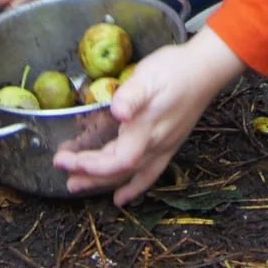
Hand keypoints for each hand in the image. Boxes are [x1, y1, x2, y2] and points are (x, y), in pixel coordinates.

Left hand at [51, 27, 246, 203]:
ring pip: (130, 175)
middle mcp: (155, 145)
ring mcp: (163, 148)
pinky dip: (133, 188)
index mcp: (146, 130)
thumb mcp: (148, 76)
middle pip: (118, 171)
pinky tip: (121, 197)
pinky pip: (148, 174)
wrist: (205, 69)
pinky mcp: (168, 145)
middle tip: (62, 169)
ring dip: (102, 182)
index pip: (115, 160)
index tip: (64, 159)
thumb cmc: (174, 69)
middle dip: (87, 173)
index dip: (89, 166)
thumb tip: (117, 111)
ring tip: (77, 185)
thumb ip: (131, 95)